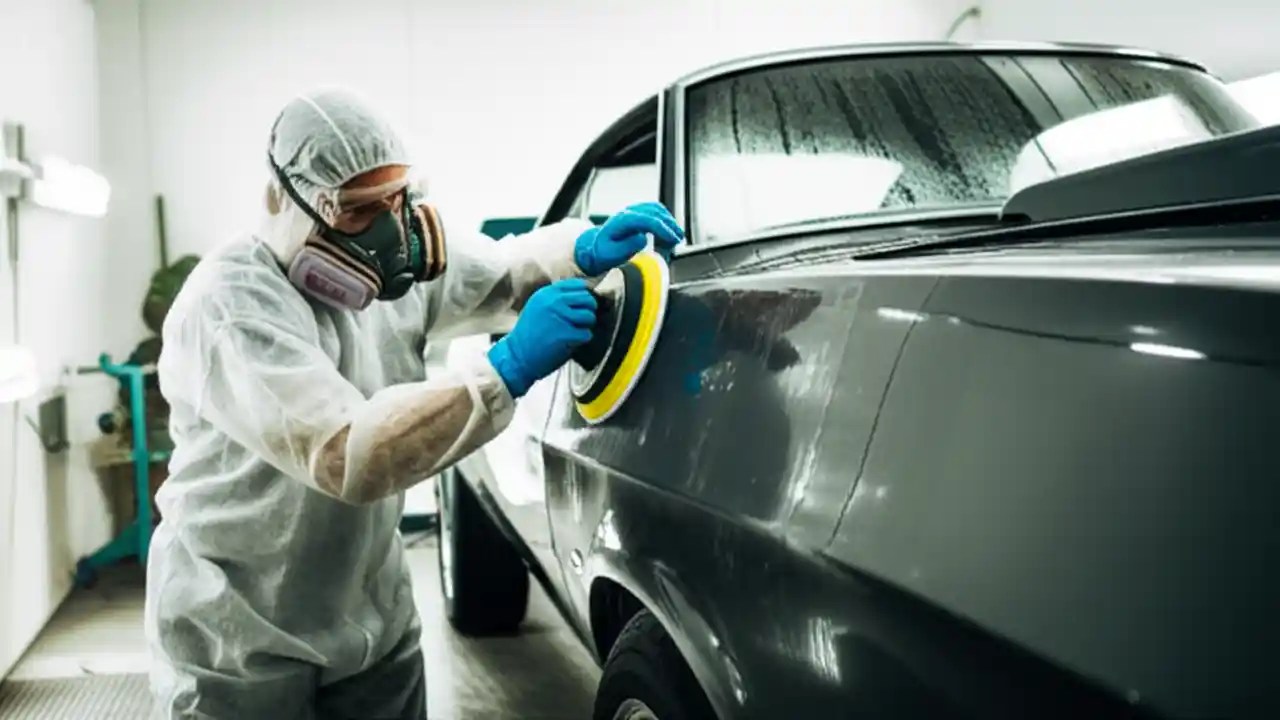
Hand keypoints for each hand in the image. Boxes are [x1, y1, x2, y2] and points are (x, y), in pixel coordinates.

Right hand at [488, 279, 597, 397]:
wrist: (517, 356)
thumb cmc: (529, 334)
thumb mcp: (538, 307)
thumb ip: (557, 299)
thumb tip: (584, 295)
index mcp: (546, 293)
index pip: (578, 284)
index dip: (585, 295)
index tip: (583, 305)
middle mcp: (553, 302)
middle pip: (587, 298)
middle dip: (588, 310)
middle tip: (582, 321)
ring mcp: (560, 317)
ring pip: (589, 316)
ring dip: (586, 326)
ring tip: (575, 332)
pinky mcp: (565, 334)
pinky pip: (586, 334)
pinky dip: (582, 340)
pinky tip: (570, 342)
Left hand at [574, 202, 684, 275]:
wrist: (597, 247)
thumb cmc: (604, 251)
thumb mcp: (613, 254)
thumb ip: (628, 246)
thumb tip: (643, 238)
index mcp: (621, 221)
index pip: (646, 220)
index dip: (662, 229)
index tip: (673, 239)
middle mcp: (628, 212)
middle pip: (654, 212)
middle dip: (669, 225)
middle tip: (678, 239)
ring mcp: (634, 211)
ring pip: (657, 209)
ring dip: (669, 221)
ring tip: (676, 237)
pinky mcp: (639, 213)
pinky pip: (656, 211)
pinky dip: (665, 219)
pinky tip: (669, 232)